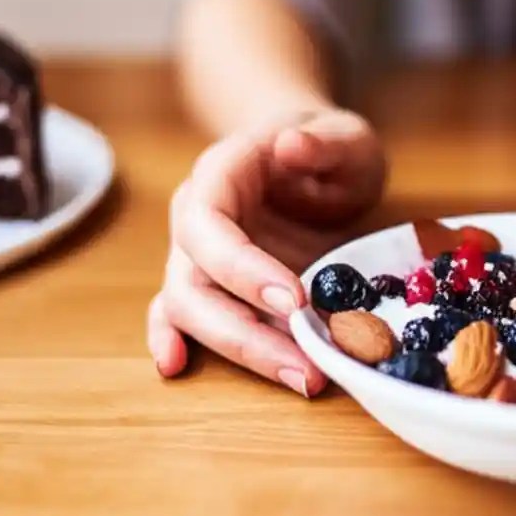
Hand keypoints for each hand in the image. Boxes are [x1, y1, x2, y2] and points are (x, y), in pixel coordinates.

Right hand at [147, 110, 385, 395]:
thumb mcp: (345, 136)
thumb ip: (326, 142)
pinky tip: (176, 367)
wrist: (307, 154)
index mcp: (221, 173)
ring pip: (190, 309)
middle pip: (193, 281)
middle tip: (308, 370)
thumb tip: (291, 144)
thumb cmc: (325, 148)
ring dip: (241, 351)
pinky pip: (173, 314)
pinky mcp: (206, 283)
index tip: (296, 301)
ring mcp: (194, 254)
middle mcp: (194, 216)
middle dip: (245, 333)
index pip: (210, 223)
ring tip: (302, 379)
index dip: (243, 268)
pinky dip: (170, 341)